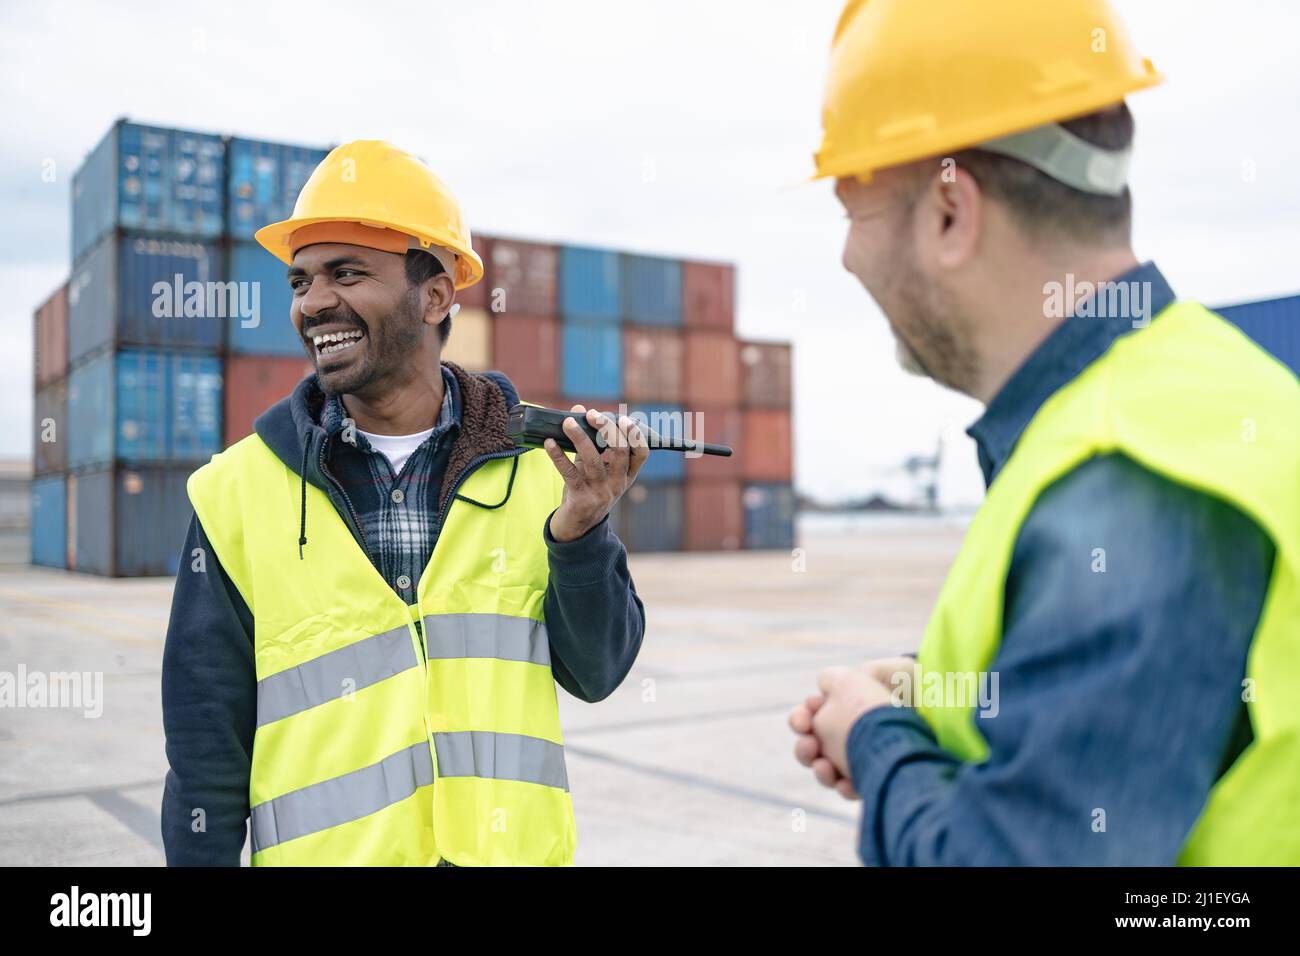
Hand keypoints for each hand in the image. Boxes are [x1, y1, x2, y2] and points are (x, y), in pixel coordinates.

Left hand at [544, 404, 648, 541]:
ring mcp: (601, 492)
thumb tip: (580, 409)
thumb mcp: (594, 467)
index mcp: (627, 475)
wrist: (578, 526)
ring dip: (579, 438)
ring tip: (567, 423)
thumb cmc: (589, 489)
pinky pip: (569, 473)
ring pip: (594, 460)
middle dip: (607, 429)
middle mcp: (618, 483)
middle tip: (593, 414)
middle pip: (620, 451)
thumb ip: (590, 441)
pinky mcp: (581, 498)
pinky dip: (558, 456)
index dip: (635, 435)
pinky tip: (549, 443)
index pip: (641, 453)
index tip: (623, 419)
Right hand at [791, 656, 916, 791]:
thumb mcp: (861, 674)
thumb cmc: (896, 684)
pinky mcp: (875, 776)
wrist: (933, 699)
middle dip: (803, 748)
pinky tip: (846, 784)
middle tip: (809, 744)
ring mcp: (858, 757)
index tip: (805, 719)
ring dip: (819, 770)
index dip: (800, 719)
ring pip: (826, 771)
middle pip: (810, 748)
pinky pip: (851, 788)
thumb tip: (820, 692)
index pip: (807, 717)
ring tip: (823, 766)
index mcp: (837, 709)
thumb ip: (832, 681)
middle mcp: (844, 734)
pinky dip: (845, 787)